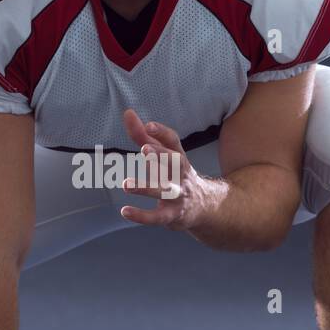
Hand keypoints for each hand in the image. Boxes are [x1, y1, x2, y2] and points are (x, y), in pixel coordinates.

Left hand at [118, 109, 208, 230]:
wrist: (204, 207)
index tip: (148, 125)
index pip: (173, 142)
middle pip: (174, 163)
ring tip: (125, 185)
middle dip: (161, 156)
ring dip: (146, 187)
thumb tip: (127, 113)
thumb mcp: (162, 155)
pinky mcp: (172, 215)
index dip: (162, 133)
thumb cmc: (176, 175)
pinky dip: (141, 215)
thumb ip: (143, 136)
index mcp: (178, 157)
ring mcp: (177, 195)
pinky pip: (157, 217)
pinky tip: (124, 211)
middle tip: (144, 149)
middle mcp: (180, 175)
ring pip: (165, 190)